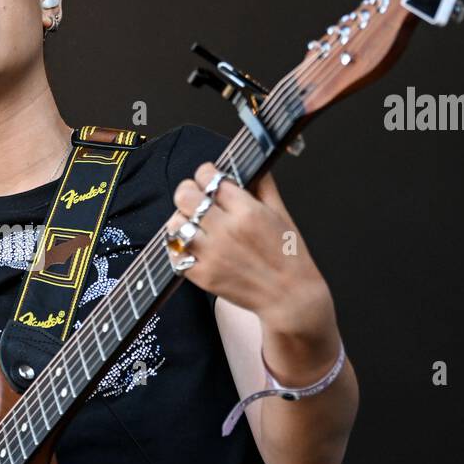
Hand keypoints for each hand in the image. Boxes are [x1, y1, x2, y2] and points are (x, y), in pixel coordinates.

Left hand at [167, 162, 331, 333]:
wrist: (289, 297)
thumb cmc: (289, 256)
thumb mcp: (281, 214)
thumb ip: (264, 186)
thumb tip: (252, 166)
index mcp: (247, 211)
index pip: (211, 178)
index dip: (206, 173)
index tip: (209, 177)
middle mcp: (226, 230)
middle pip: (185, 196)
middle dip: (187, 191)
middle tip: (194, 196)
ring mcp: (211, 254)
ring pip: (175, 224)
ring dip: (181, 220)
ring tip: (193, 224)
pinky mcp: (202, 275)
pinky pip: (175, 253)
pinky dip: (178, 247)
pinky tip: (190, 245)